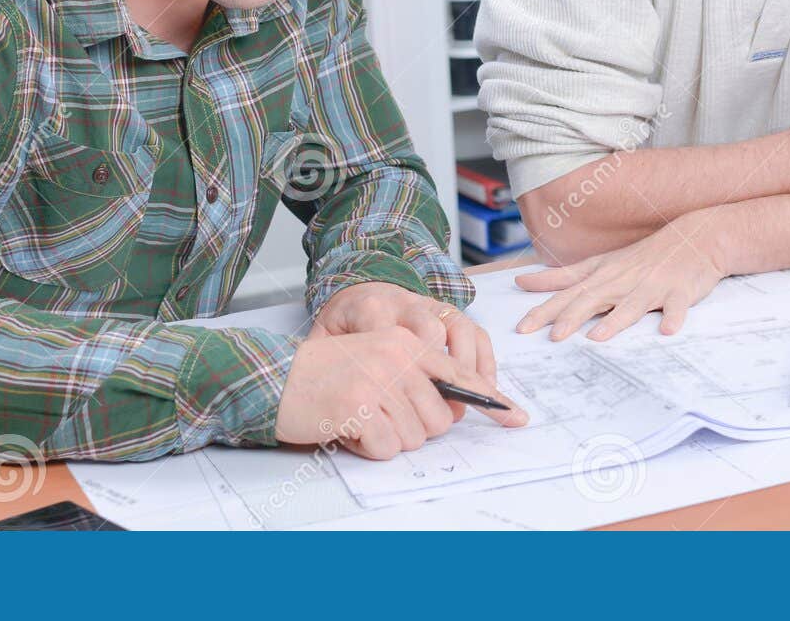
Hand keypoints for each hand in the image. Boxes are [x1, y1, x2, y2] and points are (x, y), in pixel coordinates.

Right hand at [276, 327, 526, 460]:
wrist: (273, 377)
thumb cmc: (326, 374)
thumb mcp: (377, 359)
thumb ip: (416, 375)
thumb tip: (455, 409)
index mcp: (406, 340)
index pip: (459, 373)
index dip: (489, 400)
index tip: (515, 416)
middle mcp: (396, 356)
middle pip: (439, 418)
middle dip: (415, 429)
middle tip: (380, 418)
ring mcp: (377, 380)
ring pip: (414, 437)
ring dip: (387, 440)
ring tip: (359, 418)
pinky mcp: (357, 406)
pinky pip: (386, 449)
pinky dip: (368, 449)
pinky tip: (347, 429)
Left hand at [312, 281, 498, 387]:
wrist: (359, 289)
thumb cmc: (345, 322)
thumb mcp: (323, 338)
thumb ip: (322, 361)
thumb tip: (322, 397)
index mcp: (371, 308)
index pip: (389, 334)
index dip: (400, 370)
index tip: (403, 402)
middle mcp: (406, 302)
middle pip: (430, 329)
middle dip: (439, 371)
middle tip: (444, 410)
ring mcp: (431, 306)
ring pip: (459, 327)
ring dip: (470, 365)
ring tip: (479, 399)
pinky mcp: (448, 313)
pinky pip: (475, 330)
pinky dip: (484, 359)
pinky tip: (487, 386)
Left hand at [514, 217, 725, 341]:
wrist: (693, 238)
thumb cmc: (641, 257)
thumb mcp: (598, 263)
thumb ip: (561, 276)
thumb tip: (522, 282)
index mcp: (601, 274)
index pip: (567, 293)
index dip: (544, 310)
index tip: (521, 328)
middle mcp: (622, 280)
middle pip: (593, 299)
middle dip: (572, 317)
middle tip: (553, 337)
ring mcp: (651, 286)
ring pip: (631, 305)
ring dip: (615, 320)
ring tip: (597, 337)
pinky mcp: (679, 292)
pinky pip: (676, 307)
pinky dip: (673, 317)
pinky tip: (667, 330)